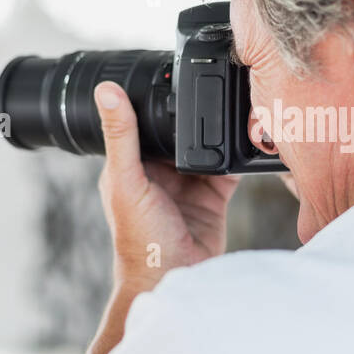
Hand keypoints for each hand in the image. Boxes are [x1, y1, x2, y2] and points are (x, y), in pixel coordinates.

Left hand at [93, 80, 241, 290]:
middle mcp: (159, 172)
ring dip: (220, 133)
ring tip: (235, 110)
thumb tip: (106, 91)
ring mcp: (188, 184)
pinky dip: (238, 156)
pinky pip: (228, 169)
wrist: (174, 280)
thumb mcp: (128, 182)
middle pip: (180, 132)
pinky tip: (247, 140)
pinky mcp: (214, 197)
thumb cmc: (140, 242)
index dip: (157, 101)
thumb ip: (122, 137)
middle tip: (216, 85)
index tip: (172, 73)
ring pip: (206, 147)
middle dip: (196, 115)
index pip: (143, 122)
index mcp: (131, 165)